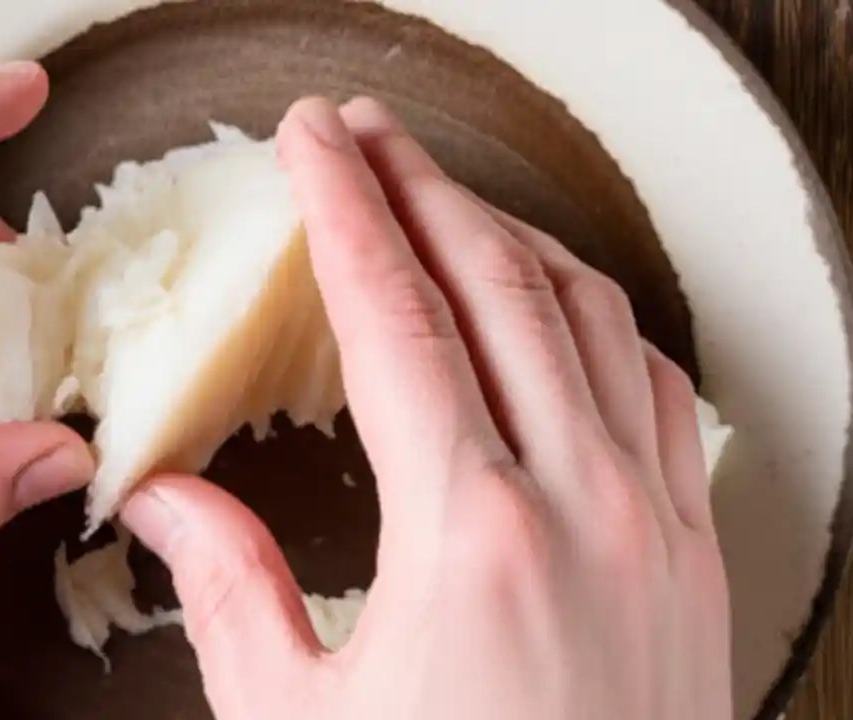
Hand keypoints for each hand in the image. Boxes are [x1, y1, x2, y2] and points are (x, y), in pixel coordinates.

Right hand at [120, 98, 731, 718]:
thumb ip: (225, 591)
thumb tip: (159, 504)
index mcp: (469, 534)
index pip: (393, 311)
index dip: (344, 206)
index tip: (312, 140)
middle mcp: (581, 503)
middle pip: (495, 280)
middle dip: (419, 184)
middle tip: (363, 133)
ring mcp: (655, 522)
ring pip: (587, 313)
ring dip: (507, 234)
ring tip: (444, 197)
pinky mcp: (693, 554)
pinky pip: (656, 384)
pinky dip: (595, 316)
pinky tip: (555, 308)